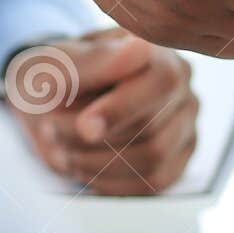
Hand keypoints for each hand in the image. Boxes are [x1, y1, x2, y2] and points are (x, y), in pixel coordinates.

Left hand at [3, 29, 197, 195]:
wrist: (49, 104)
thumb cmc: (56, 76)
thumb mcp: (60, 62)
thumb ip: (96, 60)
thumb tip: (140, 50)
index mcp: (161, 52)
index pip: (162, 81)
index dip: (122, 108)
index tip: (84, 126)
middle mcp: (182, 89)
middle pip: (151, 127)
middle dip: (92, 137)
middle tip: (50, 129)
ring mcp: (184, 128)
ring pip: (152, 159)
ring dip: (95, 161)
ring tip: (60, 147)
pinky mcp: (175, 163)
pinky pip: (151, 183)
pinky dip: (109, 180)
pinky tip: (81, 164)